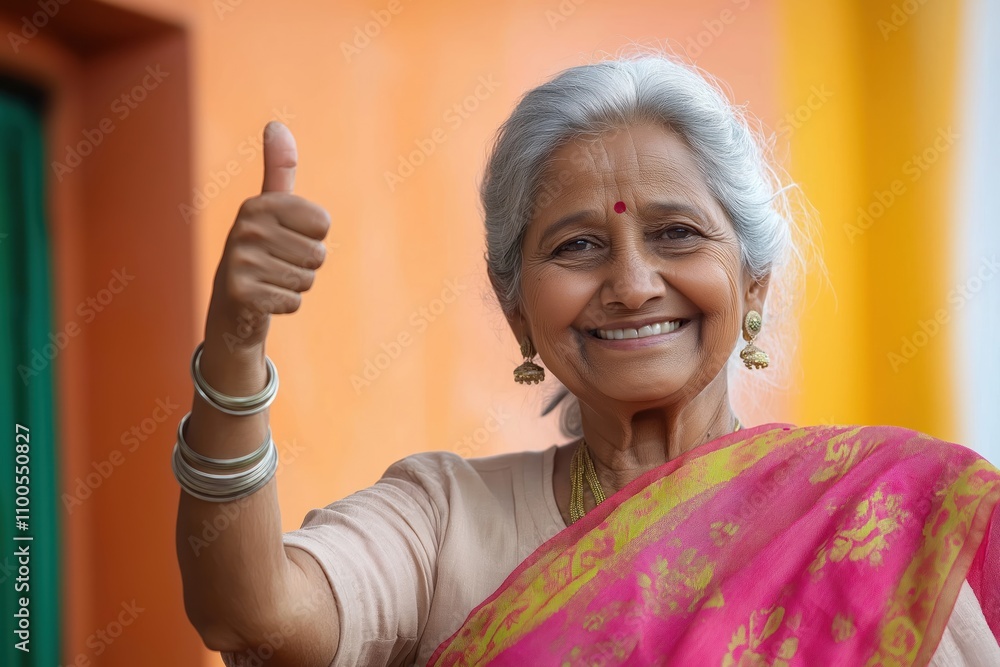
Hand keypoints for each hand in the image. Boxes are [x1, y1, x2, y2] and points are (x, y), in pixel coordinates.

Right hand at [205, 122, 330, 352]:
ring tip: (270, 281)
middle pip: (318, 254)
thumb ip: (279, 169)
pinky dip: (284, 306)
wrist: (232, 306)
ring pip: (307, 279)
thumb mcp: (271, 209)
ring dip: (295, 286)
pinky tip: (263, 300)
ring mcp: (240, 261)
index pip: (323, 224)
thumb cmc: (262, 251)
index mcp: (259, 204)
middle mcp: (245, 228)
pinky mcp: (241, 294)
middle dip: (305, 266)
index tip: (286, 240)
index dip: (313, 238)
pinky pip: (294, 302)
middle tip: (277, 266)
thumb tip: (276, 124)